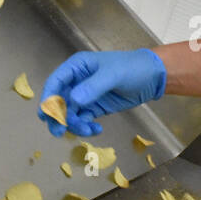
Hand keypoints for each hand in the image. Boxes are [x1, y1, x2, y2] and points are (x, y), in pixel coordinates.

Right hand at [37, 48, 165, 136]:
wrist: (152, 77)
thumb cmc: (132, 68)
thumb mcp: (113, 74)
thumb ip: (93, 86)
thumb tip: (74, 100)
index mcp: (77, 67)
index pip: (56, 82)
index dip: (49, 98)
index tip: (48, 114)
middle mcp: (77, 82)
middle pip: (58, 101)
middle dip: (57, 117)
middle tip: (59, 132)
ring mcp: (85, 96)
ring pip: (69, 114)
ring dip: (74, 125)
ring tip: (88, 130)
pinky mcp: (94, 108)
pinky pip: (82, 120)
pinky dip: (85, 127)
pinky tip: (96, 129)